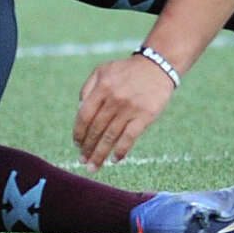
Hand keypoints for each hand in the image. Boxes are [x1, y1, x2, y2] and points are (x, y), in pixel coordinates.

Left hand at [72, 54, 175, 171]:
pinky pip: (130, 137)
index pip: (84, 115)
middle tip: (82, 160)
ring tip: (94, 166)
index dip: (79, 132)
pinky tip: (115, 159)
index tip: (76, 143)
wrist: (157, 66)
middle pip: (96, 129)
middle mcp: (114, 98)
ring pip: (111, 136)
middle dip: (88, 147)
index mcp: (101, 87)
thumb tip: (79, 112)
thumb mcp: (102, 71)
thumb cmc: (126, 71)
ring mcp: (130, 108)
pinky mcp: (145, 116)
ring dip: (100, 154)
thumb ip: (88, 88)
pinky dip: (121, 150)